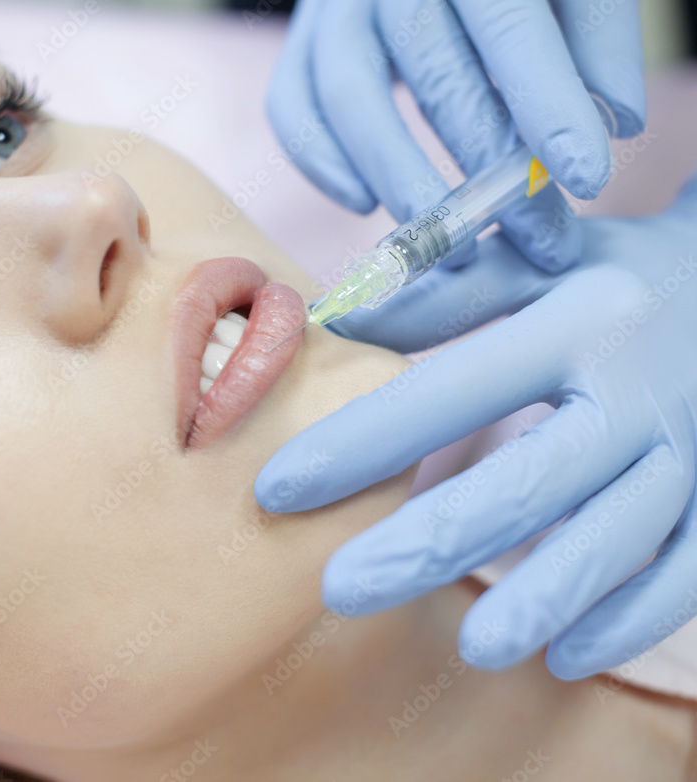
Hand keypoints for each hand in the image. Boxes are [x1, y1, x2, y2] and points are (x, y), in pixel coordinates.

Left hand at [255, 176, 696, 678]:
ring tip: (472, 649)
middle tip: (341, 589)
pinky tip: (563, 656)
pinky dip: (625, 618)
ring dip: (542, 598)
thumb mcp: (540, 266)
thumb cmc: (618, 279)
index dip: (360, 443)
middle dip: (430, 542)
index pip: (449, 390)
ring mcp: (692, 450)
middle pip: (527, 480)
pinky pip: (685, 572)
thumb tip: (333, 317)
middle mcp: (635, 391)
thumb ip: (441, 293)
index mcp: (576, 324)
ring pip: (613, 538)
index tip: (278, 487)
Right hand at [268, 0, 644, 270]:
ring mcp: (333, 8)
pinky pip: (290, 108)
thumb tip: (614, 125)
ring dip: (402, 180)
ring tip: (453, 246)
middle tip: (539, 240)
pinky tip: (364, 204)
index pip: (512, 27)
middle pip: (435, 75)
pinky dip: (321, 163)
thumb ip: (598, 39)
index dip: (550, 106)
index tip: (586, 180)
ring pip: (351, 98)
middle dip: (488, 171)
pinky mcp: (299, 45)